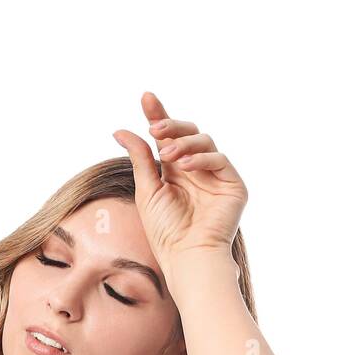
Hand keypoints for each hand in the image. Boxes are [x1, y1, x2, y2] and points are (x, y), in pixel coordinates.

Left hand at [112, 91, 247, 269]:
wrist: (187, 257)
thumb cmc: (165, 231)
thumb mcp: (147, 190)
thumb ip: (139, 158)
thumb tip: (120, 130)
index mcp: (175, 171)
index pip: (168, 136)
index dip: (159, 115)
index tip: (146, 98)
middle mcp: (196, 169)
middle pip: (188, 132)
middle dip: (171, 125)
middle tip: (155, 128)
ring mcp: (216, 176)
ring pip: (204, 140)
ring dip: (183, 142)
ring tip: (167, 153)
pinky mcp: (233, 185)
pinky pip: (219, 159)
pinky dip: (200, 158)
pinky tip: (183, 166)